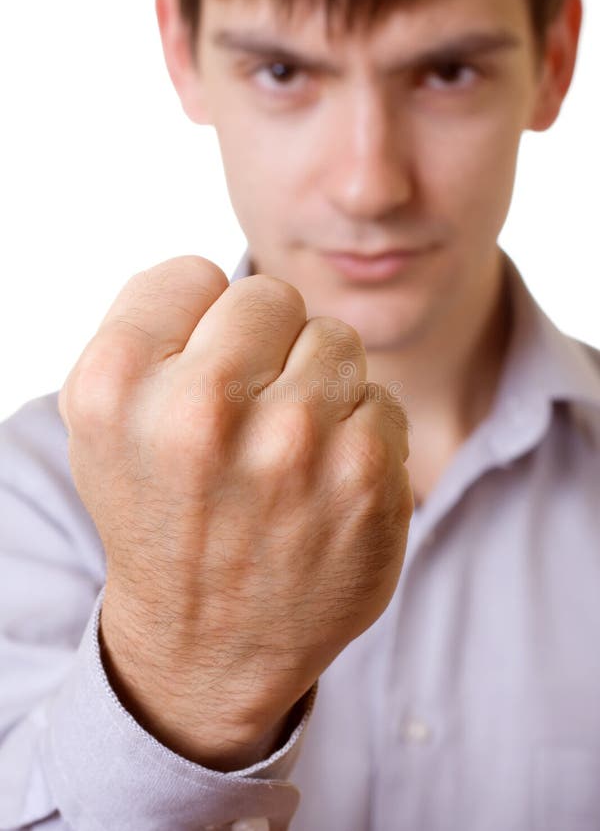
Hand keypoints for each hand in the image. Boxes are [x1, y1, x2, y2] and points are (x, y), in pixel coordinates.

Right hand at [59, 255, 412, 767]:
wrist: (212, 645)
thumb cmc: (162, 515)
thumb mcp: (105, 424)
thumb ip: (147, 326)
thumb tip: (218, 276)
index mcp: (117, 386)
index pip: (192, 274)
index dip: (197, 325)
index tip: (196, 374)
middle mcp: (199, 410)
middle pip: (270, 296)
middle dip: (263, 346)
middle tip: (247, 412)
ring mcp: (291, 445)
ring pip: (334, 339)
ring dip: (317, 386)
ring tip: (285, 452)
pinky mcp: (366, 477)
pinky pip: (380, 398)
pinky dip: (358, 434)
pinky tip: (326, 484)